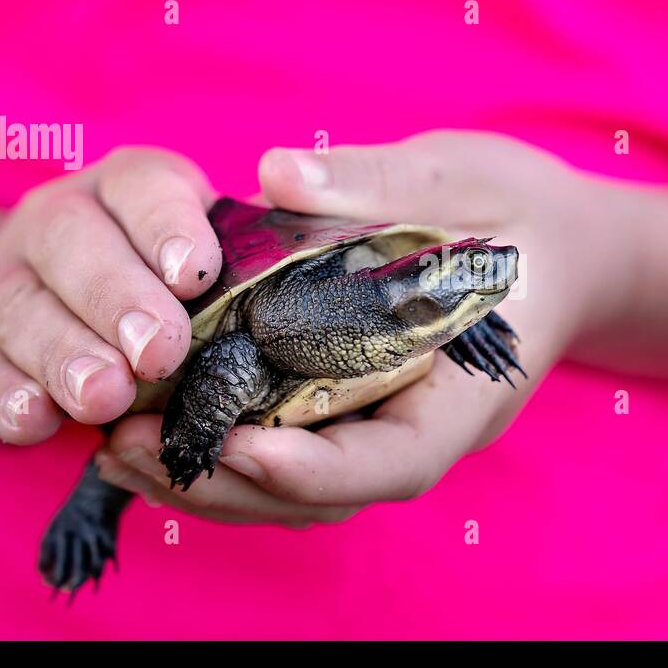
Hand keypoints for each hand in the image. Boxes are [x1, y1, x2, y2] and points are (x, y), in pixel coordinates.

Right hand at [0, 147, 223, 443]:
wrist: (29, 321)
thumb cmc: (160, 291)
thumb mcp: (205, 262)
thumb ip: (252, 257)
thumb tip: (315, 232)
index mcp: (130, 190)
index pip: (146, 186)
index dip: (168, 226)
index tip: (195, 275)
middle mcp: (60, 223)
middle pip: (75, 242)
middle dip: (119, 298)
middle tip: (160, 353)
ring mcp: (3, 285)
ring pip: (22, 307)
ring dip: (65, 353)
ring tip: (106, 397)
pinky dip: (5, 396)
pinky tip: (37, 420)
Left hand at [101, 130, 623, 523]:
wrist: (552, 243)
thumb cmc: (519, 213)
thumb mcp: (460, 181)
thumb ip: (375, 182)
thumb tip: (278, 175)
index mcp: (465, 389)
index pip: (394, 458)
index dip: (317, 467)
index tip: (238, 446)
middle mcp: (420, 425)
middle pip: (325, 493)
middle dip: (225, 484)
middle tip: (128, 449)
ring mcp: (385, 423)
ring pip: (295, 487)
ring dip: (205, 478)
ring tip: (114, 448)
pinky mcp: (349, 404)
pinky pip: (285, 447)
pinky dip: (218, 446)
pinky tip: (151, 422)